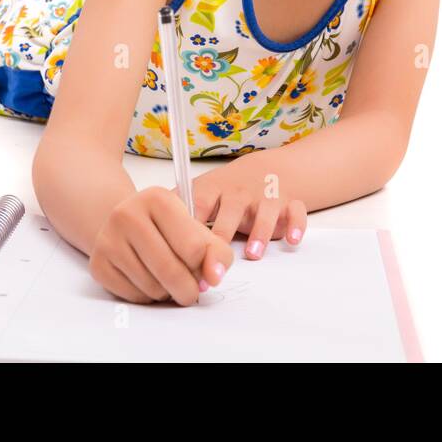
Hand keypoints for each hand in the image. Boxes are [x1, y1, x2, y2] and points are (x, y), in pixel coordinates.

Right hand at [89, 186, 233, 305]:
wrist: (126, 223)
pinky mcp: (98, 263)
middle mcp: (128, 213)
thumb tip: (214, 277)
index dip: (206, 268)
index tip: (207, 273)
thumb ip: (215, 251)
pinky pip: (133, 296)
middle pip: (170, 270)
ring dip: (167, 293)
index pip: (194, 247)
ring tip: (168, 279)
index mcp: (158, 198)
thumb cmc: (167, 228)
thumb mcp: (195, 228)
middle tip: (192, 292)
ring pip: (151, 287)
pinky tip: (149, 281)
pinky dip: (147, 297)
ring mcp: (108, 238)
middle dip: (188, 290)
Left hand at [172, 162, 307, 260]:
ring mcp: (265, 197)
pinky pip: (295, 211)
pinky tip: (292, 240)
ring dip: (259, 232)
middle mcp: (239, 193)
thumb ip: (178, 211)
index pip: (198, 209)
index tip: (182, 260)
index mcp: (212, 190)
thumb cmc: (226, 190)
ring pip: (264, 212)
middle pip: (230, 213)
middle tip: (214, 270)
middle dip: (222, 240)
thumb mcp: (199, 192)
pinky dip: (296, 224)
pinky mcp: (289, 202)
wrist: (266, 171)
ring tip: (252, 254)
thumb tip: (145, 235)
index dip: (190, 234)